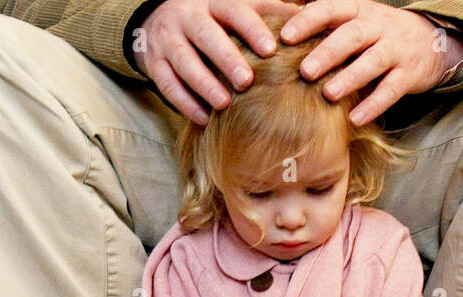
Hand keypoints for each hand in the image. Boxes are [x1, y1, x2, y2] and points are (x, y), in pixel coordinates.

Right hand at [133, 0, 304, 124]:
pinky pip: (166, 84)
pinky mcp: (154, 63)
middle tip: (246, 81)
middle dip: (225, 57)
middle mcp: (188, 17)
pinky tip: (203, 119)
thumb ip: (268, 11)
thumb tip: (308, 17)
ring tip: (224, 104)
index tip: (271, 49)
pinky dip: (184, 102)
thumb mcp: (236, 9)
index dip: (252, 29)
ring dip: (203, 83)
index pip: (234, 11)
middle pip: (206, 34)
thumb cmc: (212, 19)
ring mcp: (168, 40)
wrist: (158, 19)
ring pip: (183, 61)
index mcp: (214, 2)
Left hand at [281, 0, 462, 125]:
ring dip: (350, 77)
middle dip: (328, 52)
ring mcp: (396, 49)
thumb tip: (281, 19)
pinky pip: (391, 90)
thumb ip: (325, 21)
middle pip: (352, 35)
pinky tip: (355, 119)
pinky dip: (373, 105)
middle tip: (305, 71)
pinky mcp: (409, 74)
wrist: (431, 41)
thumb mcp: (355, 18)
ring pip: (373, 61)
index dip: (308, 21)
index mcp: (358, 10)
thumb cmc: (379, 33)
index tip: (285, 37)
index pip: (330, 9)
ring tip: (329, 94)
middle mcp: (378, 26)